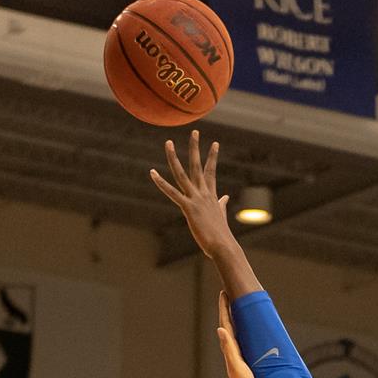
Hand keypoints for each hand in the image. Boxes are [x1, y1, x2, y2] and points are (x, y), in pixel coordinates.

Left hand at [149, 130, 234, 256]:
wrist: (223, 246)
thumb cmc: (221, 235)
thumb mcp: (221, 216)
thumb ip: (222, 205)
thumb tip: (225, 197)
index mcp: (211, 195)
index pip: (211, 171)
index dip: (212, 157)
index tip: (214, 143)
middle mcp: (204, 193)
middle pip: (198, 166)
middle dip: (195, 148)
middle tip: (194, 131)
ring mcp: (195, 199)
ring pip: (182, 174)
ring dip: (174, 158)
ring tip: (168, 142)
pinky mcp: (188, 208)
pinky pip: (172, 192)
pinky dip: (161, 182)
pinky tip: (152, 173)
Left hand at [215, 294, 258, 377]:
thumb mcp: (237, 367)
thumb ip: (229, 349)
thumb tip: (220, 329)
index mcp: (231, 349)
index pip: (226, 323)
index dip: (225, 308)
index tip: (224, 292)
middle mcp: (234, 351)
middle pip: (232, 324)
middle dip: (231, 309)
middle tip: (233, 293)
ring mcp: (242, 357)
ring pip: (240, 332)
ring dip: (239, 319)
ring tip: (242, 307)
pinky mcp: (250, 362)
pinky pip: (248, 342)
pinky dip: (249, 332)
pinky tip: (254, 333)